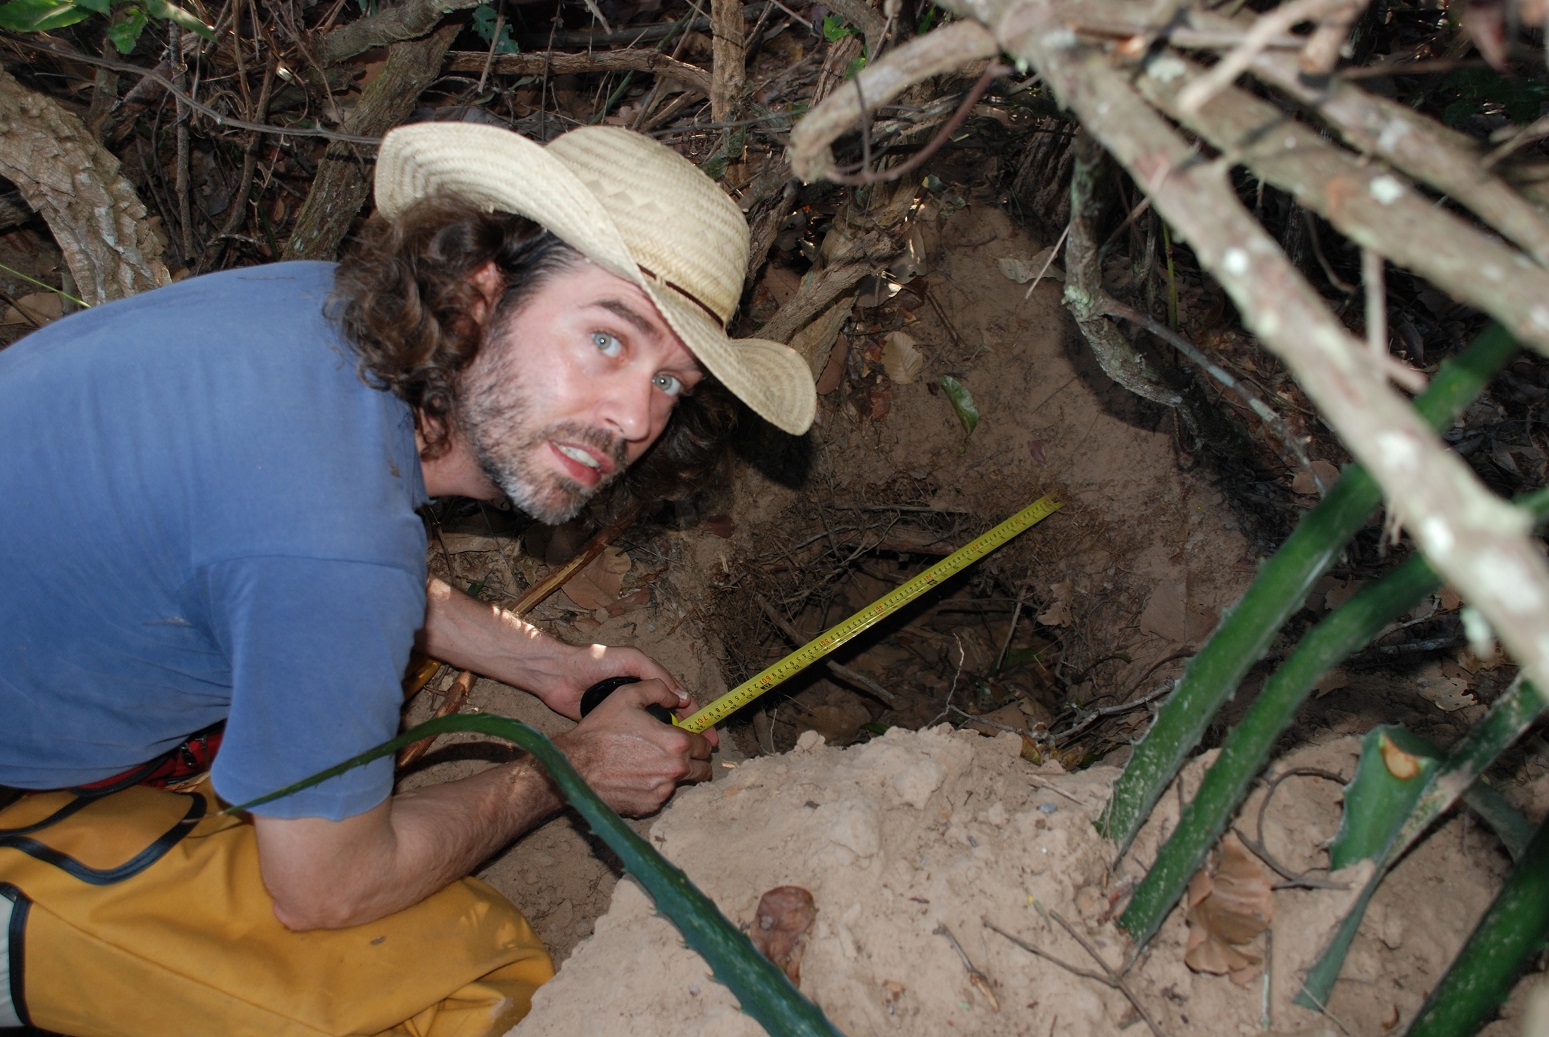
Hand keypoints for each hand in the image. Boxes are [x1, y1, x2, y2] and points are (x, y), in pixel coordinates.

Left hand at [542, 646, 718, 749]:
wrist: (556, 674)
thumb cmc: (593, 661)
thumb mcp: (630, 660)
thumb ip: (656, 675)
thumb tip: (681, 697)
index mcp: (649, 681)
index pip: (681, 701)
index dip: (697, 717)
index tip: (709, 735)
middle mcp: (641, 700)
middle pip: (673, 721)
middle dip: (689, 737)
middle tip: (703, 756)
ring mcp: (627, 716)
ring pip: (656, 733)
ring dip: (670, 747)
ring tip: (684, 764)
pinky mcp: (612, 728)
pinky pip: (636, 741)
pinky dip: (648, 751)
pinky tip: (656, 764)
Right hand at [551, 678, 713, 816]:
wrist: (575, 767)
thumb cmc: (600, 731)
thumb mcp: (627, 695)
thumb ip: (658, 690)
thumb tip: (678, 696)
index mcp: (676, 742)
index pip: (706, 745)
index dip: (701, 740)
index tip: (693, 739)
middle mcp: (675, 770)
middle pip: (703, 770)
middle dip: (696, 760)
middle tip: (681, 754)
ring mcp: (662, 792)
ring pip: (682, 783)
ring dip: (675, 774)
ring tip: (653, 763)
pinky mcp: (649, 807)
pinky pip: (661, 796)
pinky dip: (656, 788)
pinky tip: (638, 777)